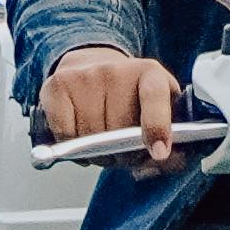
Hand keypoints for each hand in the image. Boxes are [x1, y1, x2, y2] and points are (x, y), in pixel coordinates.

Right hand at [44, 47, 191, 172]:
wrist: (90, 68)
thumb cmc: (129, 99)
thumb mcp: (159, 111)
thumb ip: (173, 140)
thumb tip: (168, 161)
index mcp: (149, 73)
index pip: (154, 96)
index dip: (157, 126)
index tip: (159, 153)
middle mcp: (116, 70)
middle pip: (119, 130)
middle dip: (123, 154)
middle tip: (123, 152)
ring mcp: (84, 76)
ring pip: (91, 137)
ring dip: (97, 154)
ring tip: (101, 143)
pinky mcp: (57, 86)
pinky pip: (66, 135)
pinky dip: (72, 146)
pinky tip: (79, 137)